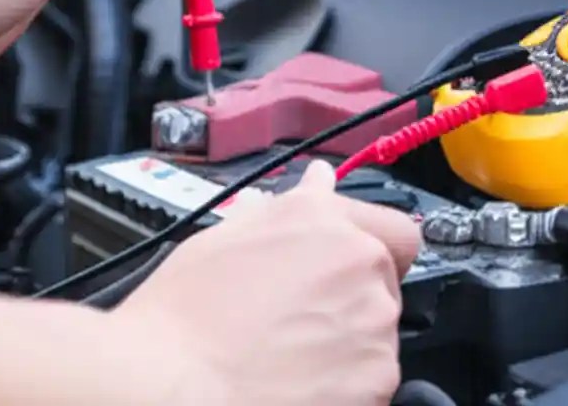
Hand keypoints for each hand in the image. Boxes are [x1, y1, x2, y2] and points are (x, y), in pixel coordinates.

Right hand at [119, 161, 421, 404]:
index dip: (375, 252)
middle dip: (352, 300)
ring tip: (288, 356)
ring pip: (377, 335)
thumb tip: (320, 181)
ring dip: (347, 345)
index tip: (351, 271)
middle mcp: (362, 266)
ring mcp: (374, 327)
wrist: (171, 383)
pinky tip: (295, 383)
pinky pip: (372, 382)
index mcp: (329, 223)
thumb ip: (292, 207)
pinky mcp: (376, 381)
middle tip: (298, 320)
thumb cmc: (184, 316)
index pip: (396, 232)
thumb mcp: (228, 236)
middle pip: (384, 286)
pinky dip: (345, 387)